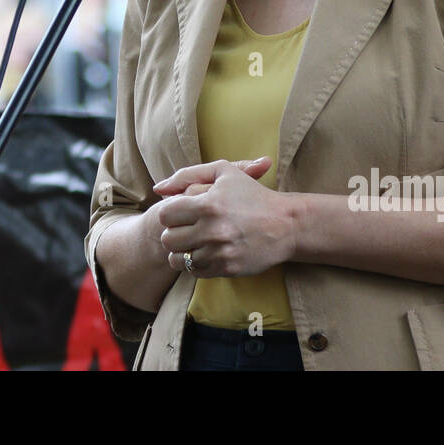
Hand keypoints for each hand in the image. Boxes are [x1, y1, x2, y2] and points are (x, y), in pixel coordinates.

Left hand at [152, 158, 293, 277]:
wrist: (285, 224)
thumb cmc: (252, 194)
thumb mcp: (223, 172)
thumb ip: (187, 175)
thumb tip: (158, 188)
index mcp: (208, 204)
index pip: (166, 215)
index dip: (171, 213)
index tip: (182, 213)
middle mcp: (212, 230)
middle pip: (168, 239)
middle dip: (174, 233)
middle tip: (188, 229)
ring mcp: (219, 252)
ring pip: (178, 259)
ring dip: (183, 251)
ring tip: (196, 242)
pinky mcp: (227, 269)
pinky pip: (195, 272)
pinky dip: (196, 264)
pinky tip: (208, 252)